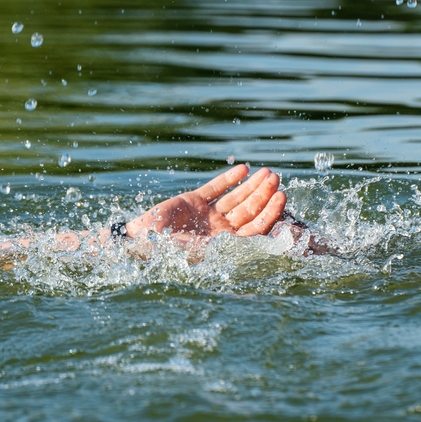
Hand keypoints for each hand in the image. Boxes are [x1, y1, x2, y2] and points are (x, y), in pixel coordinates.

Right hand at [128, 164, 286, 244]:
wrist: (138, 241)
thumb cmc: (167, 252)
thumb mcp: (198, 252)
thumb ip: (225, 247)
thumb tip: (259, 244)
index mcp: (226, 246)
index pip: (255, 228)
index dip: (270, 213)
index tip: (281, 196)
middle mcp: (220, 231)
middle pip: (249, 210)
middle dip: (263, 194)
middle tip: (276, 177)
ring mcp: (208, 215)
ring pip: (237, 198)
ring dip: (252, 185)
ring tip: (266, 172)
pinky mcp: (194, 201)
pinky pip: (216, 188)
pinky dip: (229, 179)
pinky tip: (243, 169)